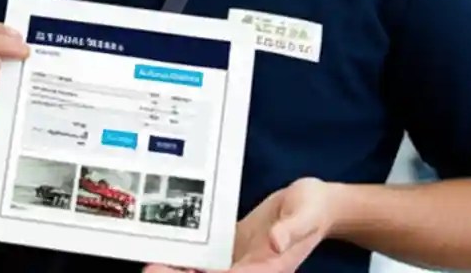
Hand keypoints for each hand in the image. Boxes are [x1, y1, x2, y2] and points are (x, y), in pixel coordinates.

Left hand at [145, 178, 339, 272]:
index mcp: (269, 268)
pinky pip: (208, 260)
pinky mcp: (235, 250)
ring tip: (153, 263)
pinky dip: (188, 259)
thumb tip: (276, 242)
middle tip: (153, 268)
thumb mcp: (305, 214)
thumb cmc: (314, 208)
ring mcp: (242, 261)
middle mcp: (252, 269)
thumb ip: (291, 229)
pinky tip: (167, 252)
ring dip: (181, 271)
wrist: (317, 204)